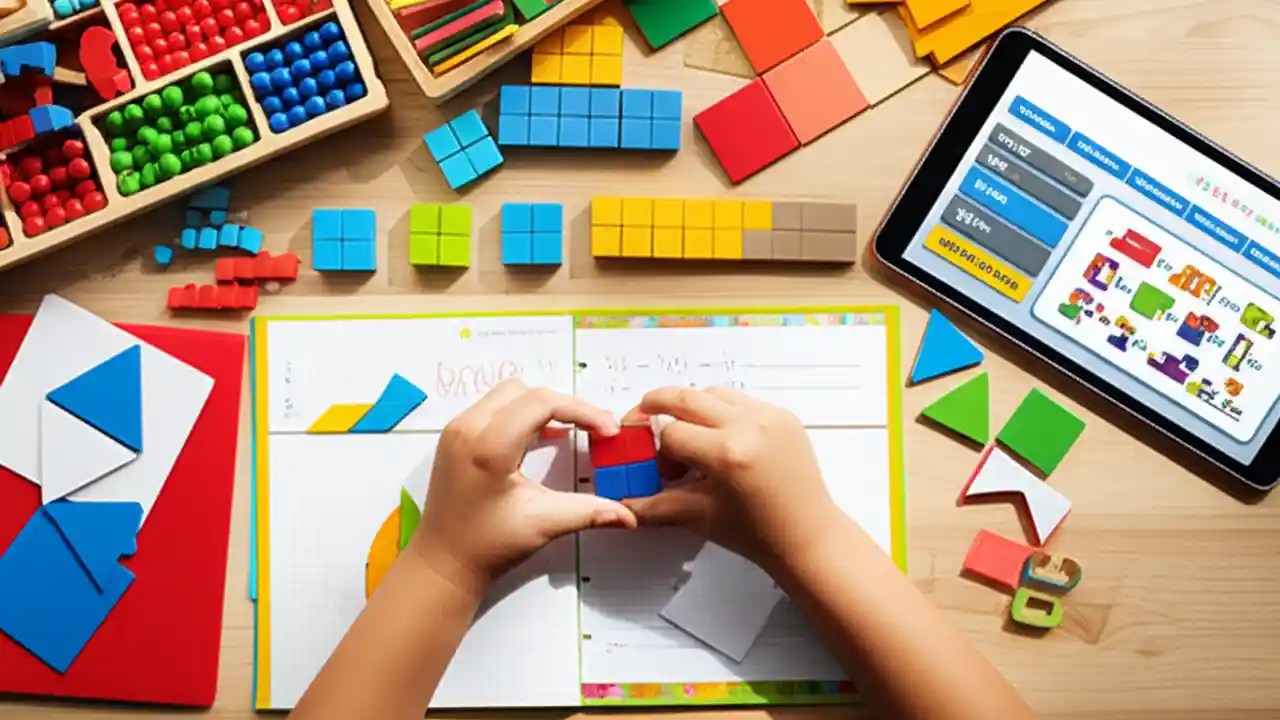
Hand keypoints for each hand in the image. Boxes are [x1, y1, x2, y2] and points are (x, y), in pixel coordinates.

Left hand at [410, 380, 636, 599]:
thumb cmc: (487, 545)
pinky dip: (522, 415)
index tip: (607, 431)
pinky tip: (542, 437)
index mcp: (488, 447)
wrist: (442, 563)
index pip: (542, 403)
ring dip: (541, 407)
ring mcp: (457, 430)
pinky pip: (494, 408)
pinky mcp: (455, 437)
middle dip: (564, 405)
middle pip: (526, 391)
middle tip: (592, 429)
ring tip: (570, 431)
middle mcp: (468, 429)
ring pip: (508, 395)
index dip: (582, 411)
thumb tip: (628, 516)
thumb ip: (590, 512)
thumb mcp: (544, 524)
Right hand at [623, 387, 842, 573]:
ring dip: (693, 405)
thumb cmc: (761, 534)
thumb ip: (654, 503)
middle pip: (687, 398)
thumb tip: (623, 500)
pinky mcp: (783, 416)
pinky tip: (719, 437)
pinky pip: (742, 400)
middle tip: (644, 412)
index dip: (659, 452)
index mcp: (727, 454)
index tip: (660, 467)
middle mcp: (750, 427)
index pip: (671, 434)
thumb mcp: (699, 516)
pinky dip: (723, 411)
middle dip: (659, 403)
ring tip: (688, 433)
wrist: (807, 537)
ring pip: (714, 393)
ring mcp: (770, 417)